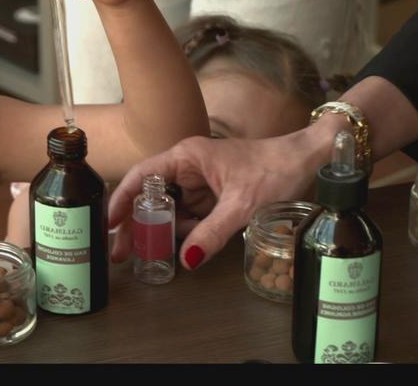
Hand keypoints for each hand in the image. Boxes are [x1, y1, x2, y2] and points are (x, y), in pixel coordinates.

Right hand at [108, 127, 331, 270]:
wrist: (309, 161)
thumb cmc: (276, 170)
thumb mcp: (242, 205)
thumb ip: (212, 233)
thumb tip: (186, 260)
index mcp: (186, 157)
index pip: (141, 176)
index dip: (121, 200)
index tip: (108, 224)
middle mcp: (187, 167)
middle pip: (150, 196)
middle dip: (136, 224)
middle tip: (121, 254)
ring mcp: (199, 181)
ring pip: (169, 209)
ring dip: (161, 231)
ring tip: (149, 256)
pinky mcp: (211, 195)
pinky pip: (188, 215)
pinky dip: (183, 231)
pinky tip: (179, 248)